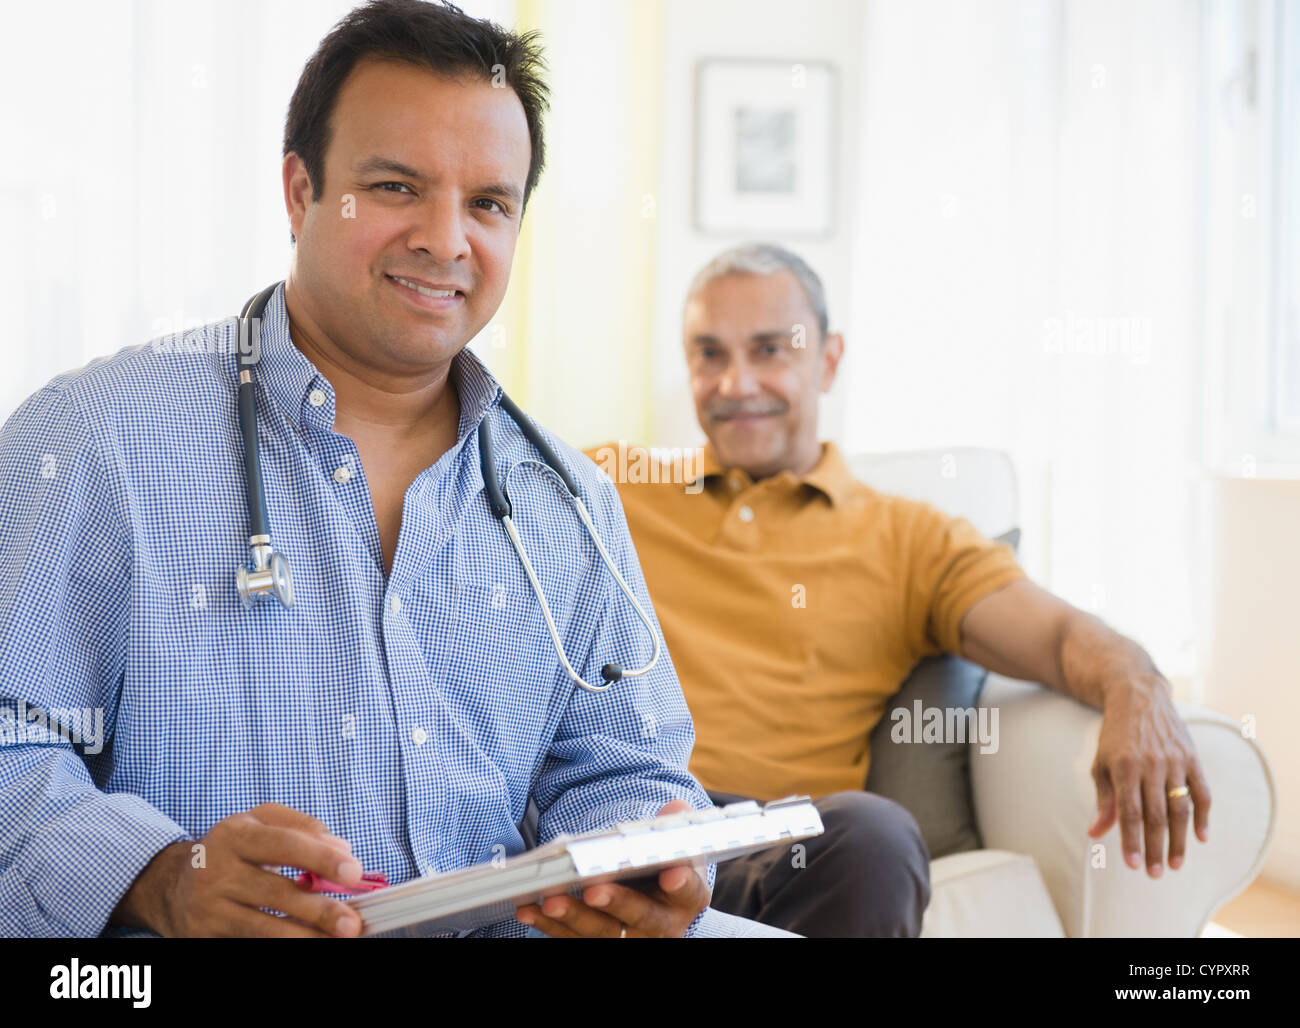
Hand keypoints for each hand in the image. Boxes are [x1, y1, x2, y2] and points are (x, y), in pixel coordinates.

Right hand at [111, 803, 364, 936]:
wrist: (170, 885)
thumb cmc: (232, 850)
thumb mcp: (261, 822)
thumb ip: (304, 828)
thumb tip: (343, 850)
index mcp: (233, 834)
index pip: (284, 844)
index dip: (321, 858)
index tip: (354, 872)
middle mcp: (215, 871)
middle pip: (275, 893)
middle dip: (319, 911)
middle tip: (352, 924)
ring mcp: (206, 909)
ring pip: (262, 928)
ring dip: (304, 938)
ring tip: (337, 939)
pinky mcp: (202, 938)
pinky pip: (247, 944)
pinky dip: (279, 946)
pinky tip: (305, 943)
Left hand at [514, 800, 711, 936]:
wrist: (646, 894)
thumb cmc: (659, 866)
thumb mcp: (673, 845)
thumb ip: (673, 826)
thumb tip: (676, 809)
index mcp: (687, 897)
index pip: (689, 891)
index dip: (682, 883)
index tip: (671, 874)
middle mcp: (662, 925)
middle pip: (641, 917)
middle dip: (616, 902)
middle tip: (593, 888)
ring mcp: (629, 939)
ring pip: (601, 933)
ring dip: (573, 917)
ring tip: (549, 900)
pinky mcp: (600, 944)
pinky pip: (572, 938)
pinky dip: (549, 925)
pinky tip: (530, 909)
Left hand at [1087, 675, 1210, 876]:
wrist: (1138, 696)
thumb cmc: (1114, 735)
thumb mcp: (1100, 763)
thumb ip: (1103, 799)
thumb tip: (1096, 833)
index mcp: (1124, 766)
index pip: (1129, 812)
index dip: (1131, 840)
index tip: (1133, 865)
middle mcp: (1151, 765)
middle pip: (1156, 816)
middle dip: (1155, 848)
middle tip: (1155, 874)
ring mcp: (1174, 762)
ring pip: (1180, 809)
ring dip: (1180, 840)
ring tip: (1175, 864)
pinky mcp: (1192, 758)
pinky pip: (1202, 792)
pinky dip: (1204, 816)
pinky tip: (1201, 838)